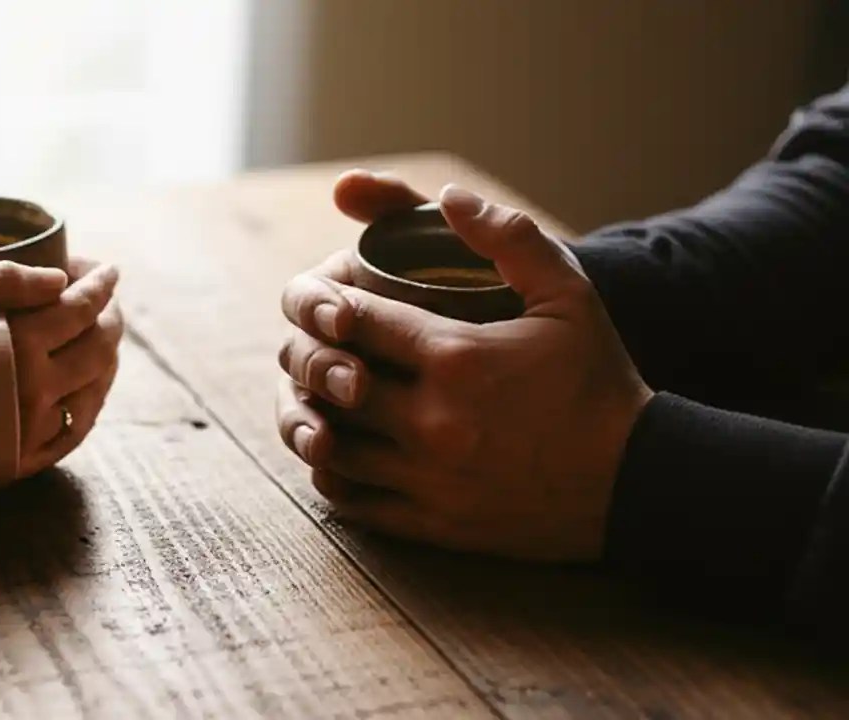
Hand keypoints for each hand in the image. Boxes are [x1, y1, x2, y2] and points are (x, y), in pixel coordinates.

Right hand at [0, 257, 122, 492]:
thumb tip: (59, 280)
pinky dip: (86, 410)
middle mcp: (33, 396)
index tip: (110, 271)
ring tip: (105, 342)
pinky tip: (84, 395)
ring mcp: (25, 438)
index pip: (80, 310)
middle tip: (110, 302)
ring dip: (107, 364)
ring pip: (91, 395)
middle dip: (111, 321)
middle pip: (97, 352)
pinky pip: (68, 438)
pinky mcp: (10, 467)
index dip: (101, 286)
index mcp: (16, 348)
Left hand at [275, 170, 651, 561]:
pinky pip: (354, 501)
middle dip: (315, 361)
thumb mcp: (569, 295)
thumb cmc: (599, 380)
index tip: (330, 305)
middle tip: (316, 350)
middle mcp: (432, 420)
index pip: (354, 322)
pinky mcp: (434, 523)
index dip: (329, 308)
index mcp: (456, 357)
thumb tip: (448, 195)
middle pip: (332, 383)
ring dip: (316, 419)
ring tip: (320, 400)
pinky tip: (337, 454)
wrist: (638, 480)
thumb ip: (508, 238)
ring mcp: (430, 478)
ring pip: (332, 445)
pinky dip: (333, 475)